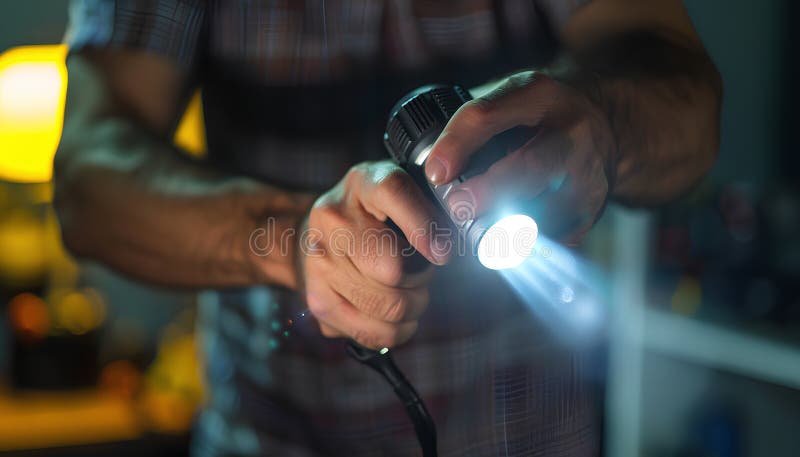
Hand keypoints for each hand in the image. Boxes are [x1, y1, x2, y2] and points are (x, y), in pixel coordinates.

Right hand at [300, 161, 448, 348]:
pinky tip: (396, 315)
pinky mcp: (319, 303)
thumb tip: (447, 251)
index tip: (443, 253)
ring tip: (410, 292)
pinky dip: (398, 329)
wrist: (318, 234)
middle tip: (423, 272)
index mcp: (361, 183)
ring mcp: (320, 264)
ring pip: (390, 307)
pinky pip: (375, 333)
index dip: (425, 227)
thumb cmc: (375, 214)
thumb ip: (431, 207)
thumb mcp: (403, 193)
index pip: (394, 195)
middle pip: (393, 270)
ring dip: (414, 305)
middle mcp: (332, 220)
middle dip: (422, 278)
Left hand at [425, 71, 615, 244]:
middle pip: (530, 168)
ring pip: (547, 212)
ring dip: (506, 230)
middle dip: (488, 192)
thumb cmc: (537, 116)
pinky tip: (507, 249)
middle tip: (456, 209)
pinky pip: (557, 238)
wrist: (605, 124)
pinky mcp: (593, 210)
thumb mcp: (510, 98)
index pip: (490, 116)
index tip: (435, 172)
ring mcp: (587, 175)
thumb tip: (419, 160)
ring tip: (478, 240)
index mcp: (538, 96)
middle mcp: (570, 134)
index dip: (458, 144)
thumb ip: (471, 123)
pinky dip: (527, 248)